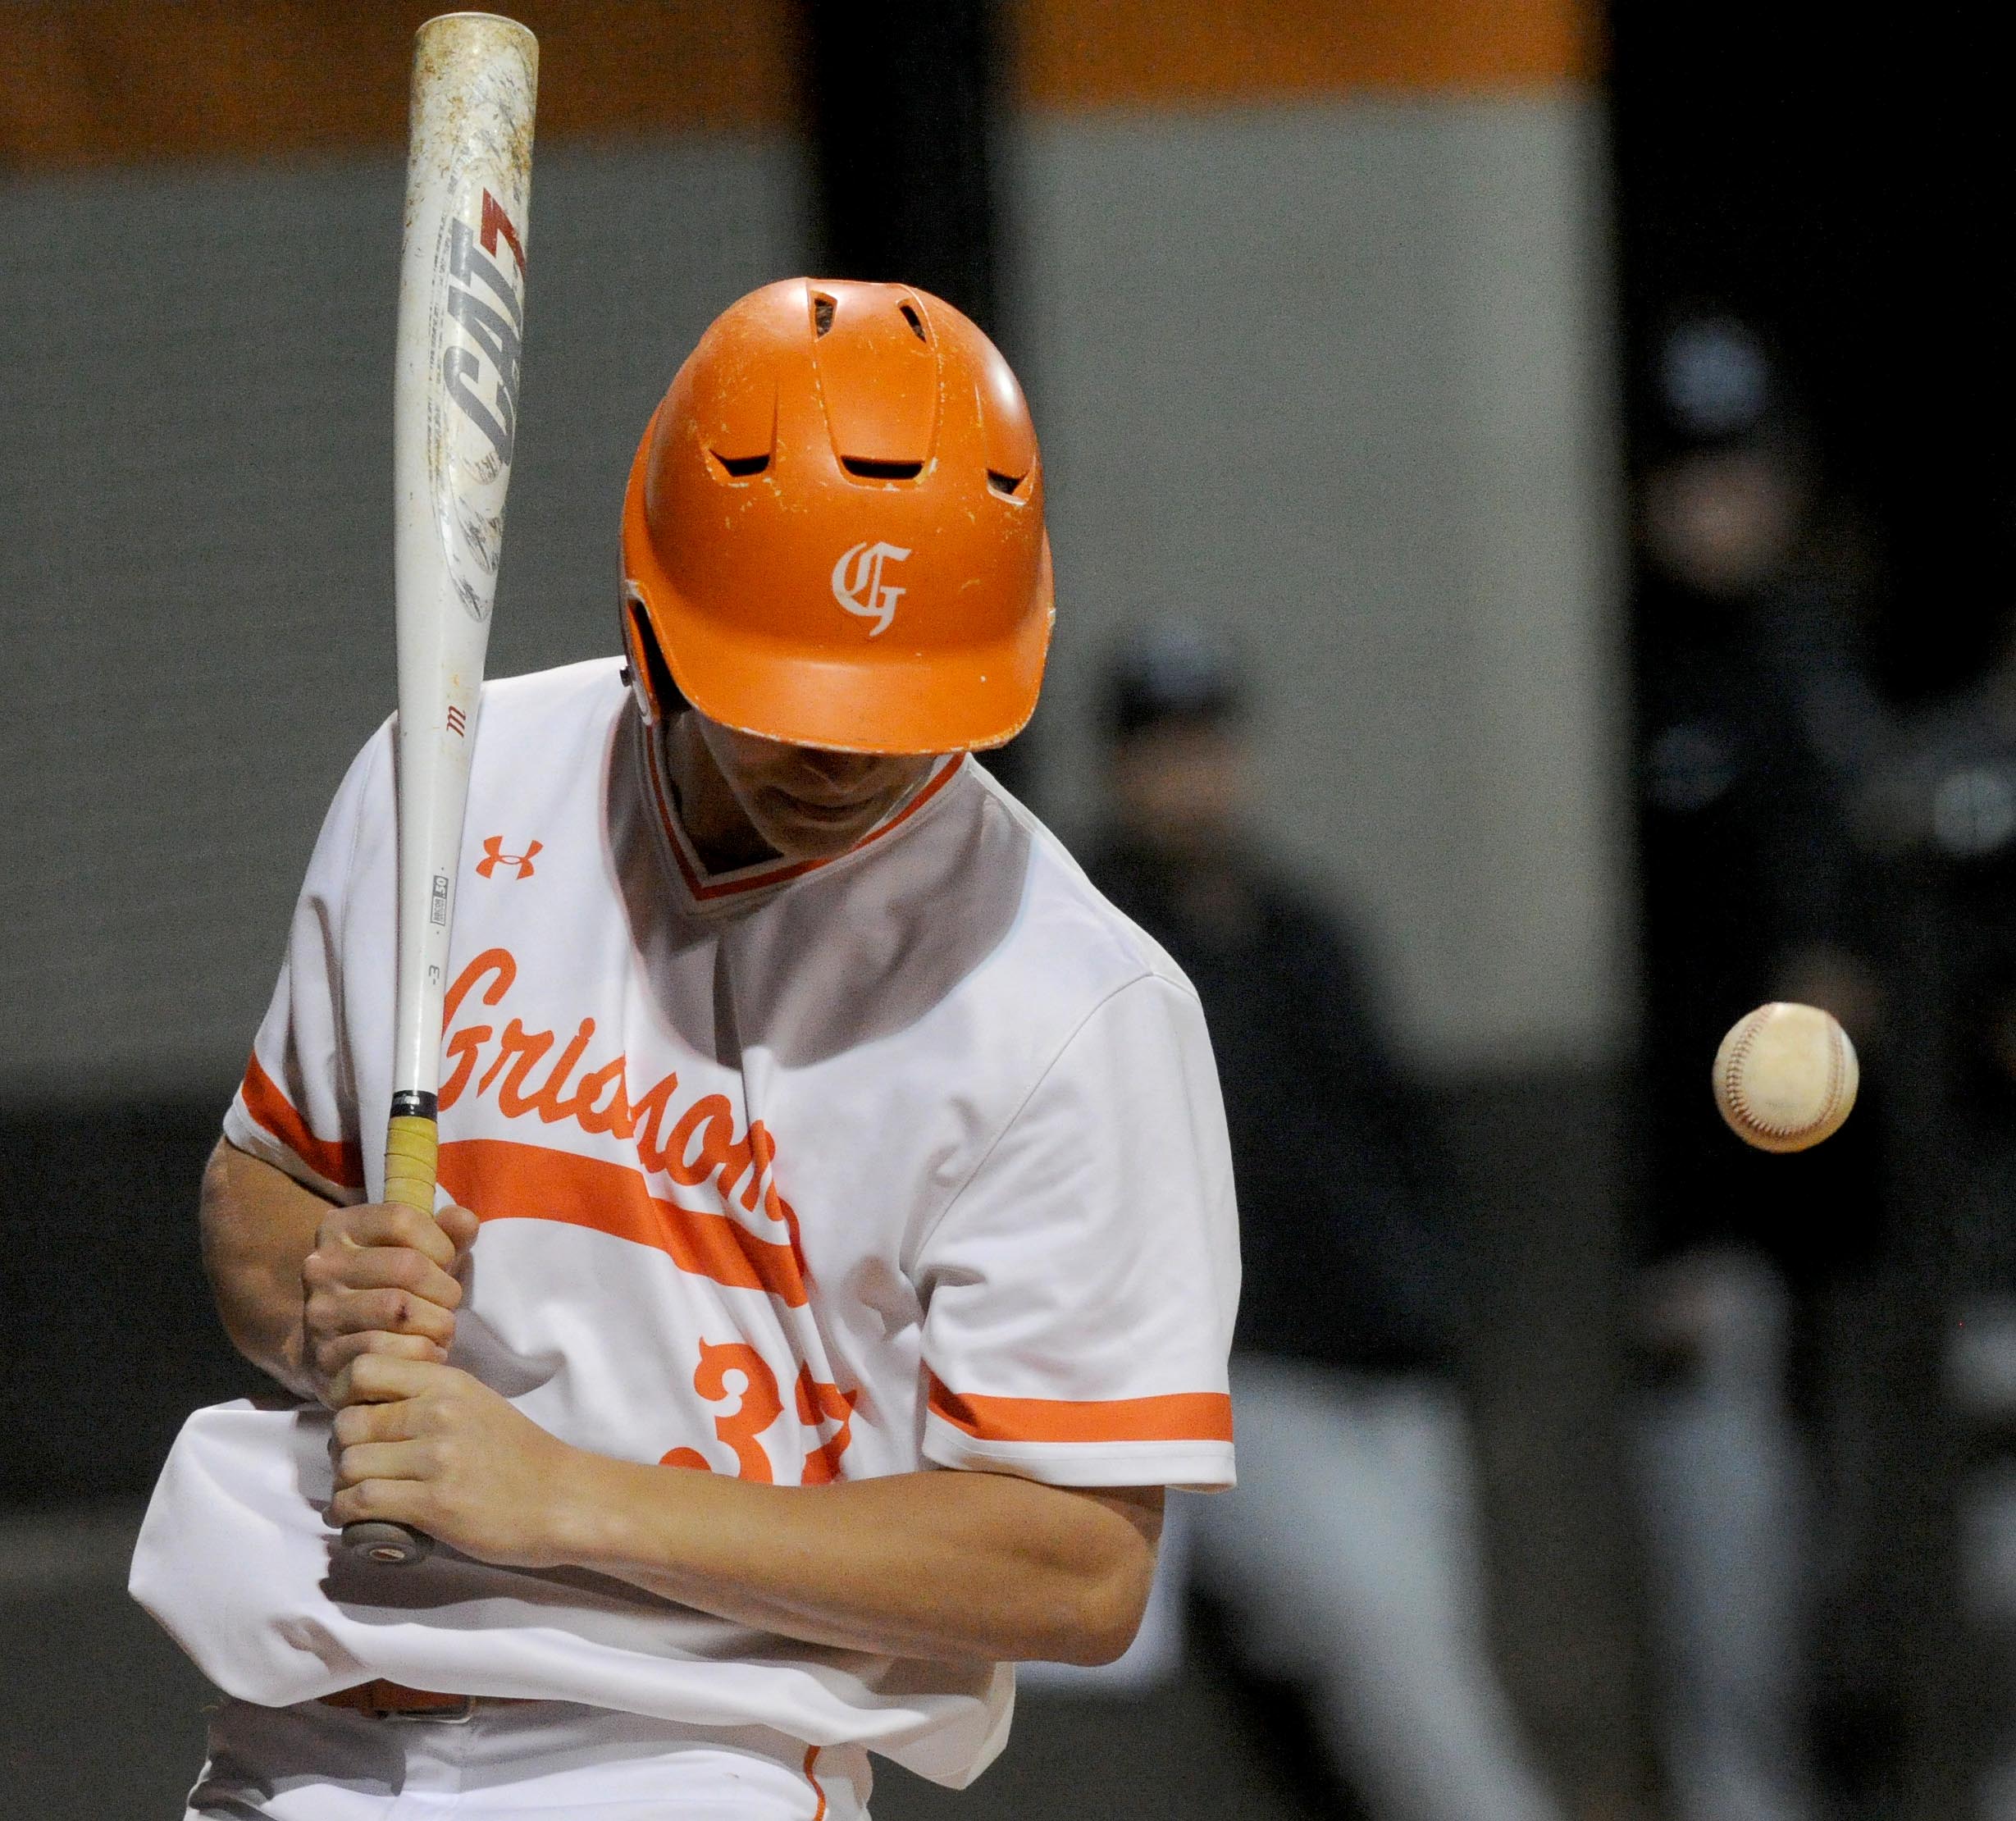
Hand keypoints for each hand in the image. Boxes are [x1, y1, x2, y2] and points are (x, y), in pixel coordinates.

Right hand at [300, 1201, 479, 1405]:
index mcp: (340, 1228)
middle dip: (444, 1288)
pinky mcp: (325, 1355)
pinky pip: (385, 1350)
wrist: (337, 1345)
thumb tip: (464, 1220)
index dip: (440, 1243)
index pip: (401, 1220)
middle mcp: (322, 1266)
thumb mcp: (420, 1252)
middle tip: (450, 1303)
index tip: (447, 1264)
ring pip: (397, 1310)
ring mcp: (320, 1312)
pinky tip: (431, 1353)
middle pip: (406, 1267)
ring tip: (443, 1329)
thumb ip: (447, 1232)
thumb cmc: (391, 1287)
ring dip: (437, 1323)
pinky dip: (422, 1353)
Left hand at [328, 1354, 590, 1567]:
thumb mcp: (477, 1405)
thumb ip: (429, 1398)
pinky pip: (362, 1501)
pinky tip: (350, 1518)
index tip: (350, 1414)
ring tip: (355, 1495)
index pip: (365, 1368)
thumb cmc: (520, 1456)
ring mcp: (436, 1458)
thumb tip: (371, 1409)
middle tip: (354, 1464)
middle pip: (348, 1422)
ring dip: (343, 1485)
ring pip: (349, 1463)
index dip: (343, 1393)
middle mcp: (438, 1412)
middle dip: (341, 1447)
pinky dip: (345, 1513)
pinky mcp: (434, 1503)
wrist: (562, 1500)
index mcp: (449, 1383)